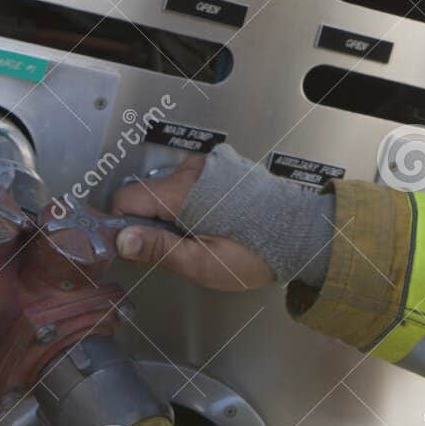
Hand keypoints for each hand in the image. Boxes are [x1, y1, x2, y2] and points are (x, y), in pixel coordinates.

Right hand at [111, 156, 274, 290]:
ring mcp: (211, 162)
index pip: (126, 197)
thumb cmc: (257, 252)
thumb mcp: (204, 263)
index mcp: (184, 191)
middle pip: (148, 191)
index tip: (139, 244)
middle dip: (154, 219)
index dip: (125, 224)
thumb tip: (122, 240)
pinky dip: (195, 197)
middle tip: (182, 243)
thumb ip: (159, 249)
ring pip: (169, 185)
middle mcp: (195, 168)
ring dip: (175, 209)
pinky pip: (193, 178)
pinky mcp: (225, 163)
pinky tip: (216, 216)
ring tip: (204, 231)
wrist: (303, 233)